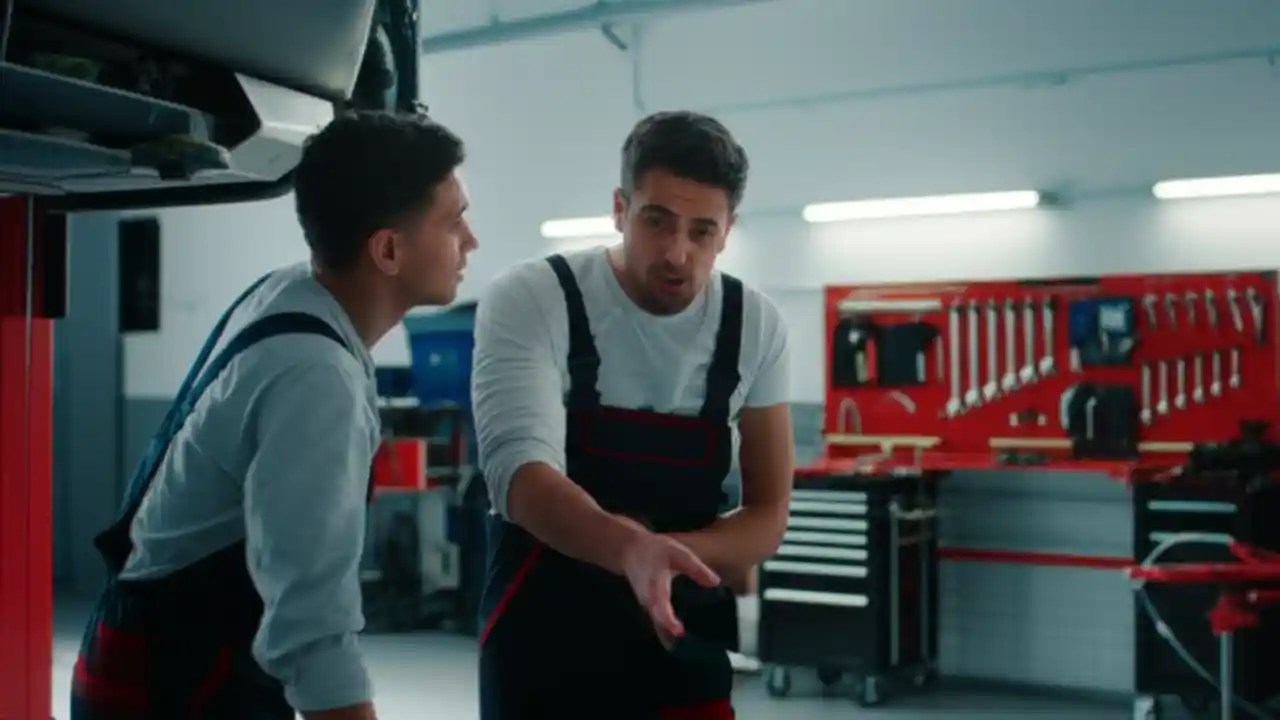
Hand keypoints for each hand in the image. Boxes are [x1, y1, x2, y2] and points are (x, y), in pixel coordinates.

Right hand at [619, 530, 719, 644]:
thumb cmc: (655, 550)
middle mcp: (648, 600)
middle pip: (658, 623)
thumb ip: (696, 568)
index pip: (659, 606)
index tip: (679, 632)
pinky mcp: (649, 609)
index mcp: (655, 585)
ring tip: (691, 650)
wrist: (630, 550)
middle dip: (671, 637)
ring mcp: (647, 607)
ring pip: (657, 627)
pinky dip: (668, 634)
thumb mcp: (678, 553)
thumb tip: (715, 582)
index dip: (667, 620)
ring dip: (671, 638)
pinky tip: (684, 641)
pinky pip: (658, 625)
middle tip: (690, 650)